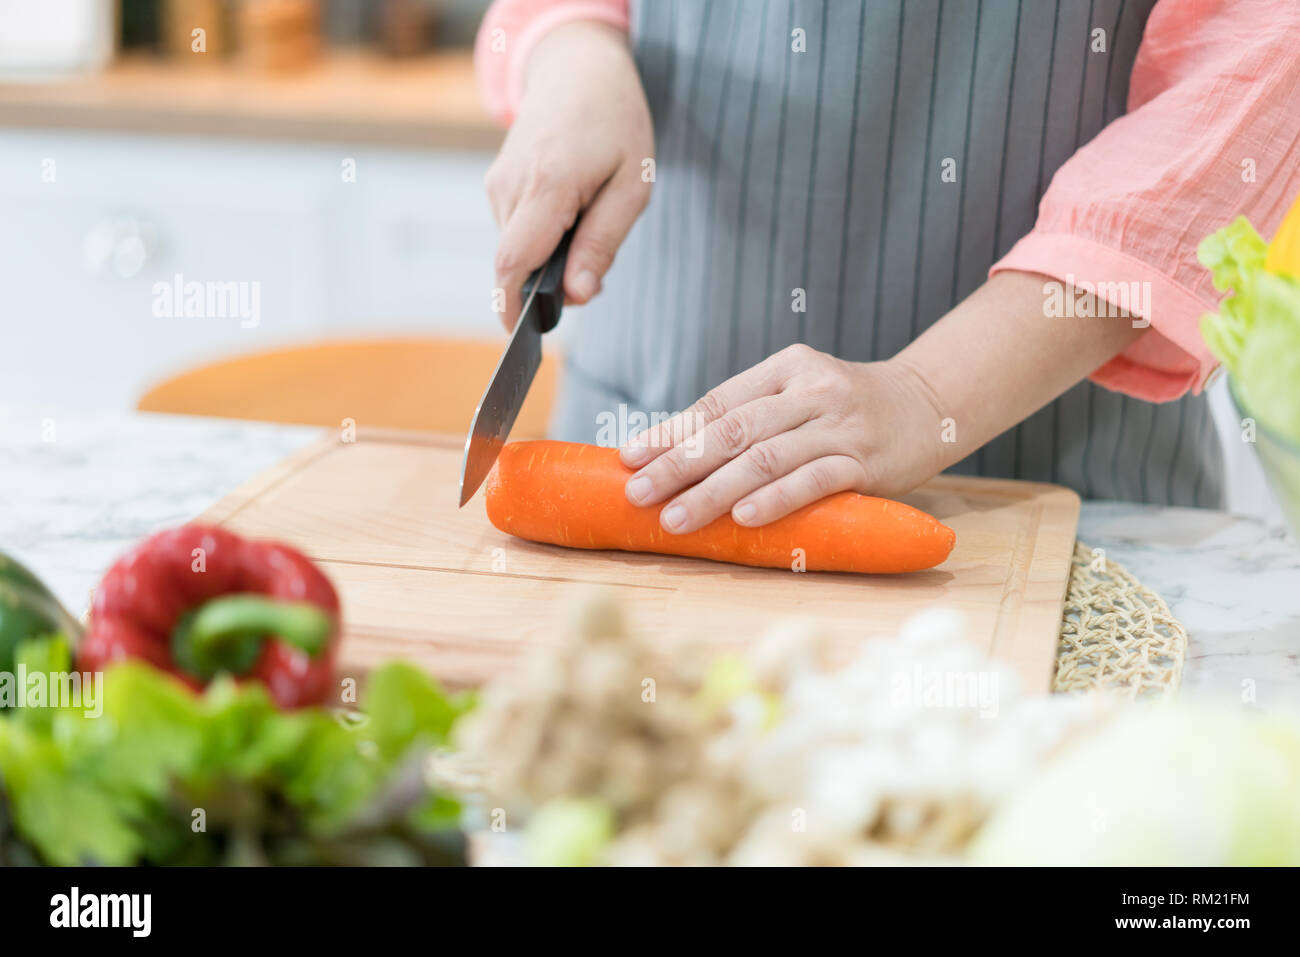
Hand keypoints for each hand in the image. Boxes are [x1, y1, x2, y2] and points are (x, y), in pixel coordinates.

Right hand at [484, 21, 653, 329]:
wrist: (577, 69)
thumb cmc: (615, 123)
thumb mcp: (632, 186)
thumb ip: (602, 244)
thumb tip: (577, 295)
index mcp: (547, 184)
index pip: (513, 263)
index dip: (512, 307)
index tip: (520, 338)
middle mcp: (511, 186)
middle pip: (516, 263)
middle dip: (548, 283)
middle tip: (591, 268)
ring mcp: (497, 184)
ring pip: (516, 249)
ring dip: (549, 256)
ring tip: (586, 219)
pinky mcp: (496, 185)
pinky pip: (516, 231)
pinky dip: (541, 237)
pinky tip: (568, 210)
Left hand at [618, 344, 948, 533]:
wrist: (929, 404)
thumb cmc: (846, 408)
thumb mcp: (799, 395)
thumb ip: (749, 416)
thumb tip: (673, 454)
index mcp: (785, 368)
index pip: (717, 403)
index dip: (671, 432)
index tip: (630, 458)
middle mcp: (810, 390)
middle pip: (734, 430)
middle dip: (679, 465)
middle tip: (639, 492)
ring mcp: (839, 426)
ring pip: (766, 458)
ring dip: (714, 491)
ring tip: (677, 518)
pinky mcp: (866, 462)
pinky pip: (813, 480)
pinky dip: (775, 499)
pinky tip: (743, 517)